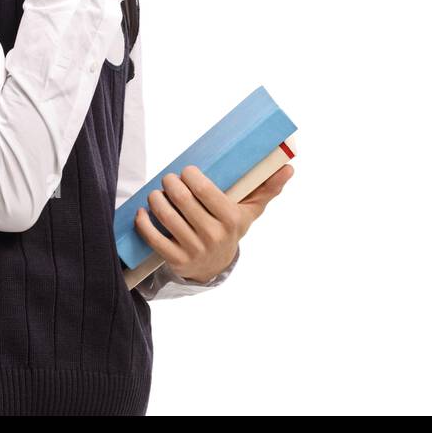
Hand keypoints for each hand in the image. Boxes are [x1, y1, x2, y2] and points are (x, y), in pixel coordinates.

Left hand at [133, 159, 294, 282]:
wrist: (217, 265)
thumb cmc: (231, 227)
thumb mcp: (250, 210)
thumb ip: (268, 188)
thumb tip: (288, 167)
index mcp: (231, 219)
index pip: (204, 190)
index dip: (191, 175)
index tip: (187, 171)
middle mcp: (213, 235)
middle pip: (182, 199)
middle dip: (170, 183)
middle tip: (169, 178)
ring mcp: (194, 249)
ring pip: (166, 216)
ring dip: (156, 198)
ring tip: (157, 192)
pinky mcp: (177, 260)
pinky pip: (154, 238)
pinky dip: (144, 222)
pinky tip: (143, 211)